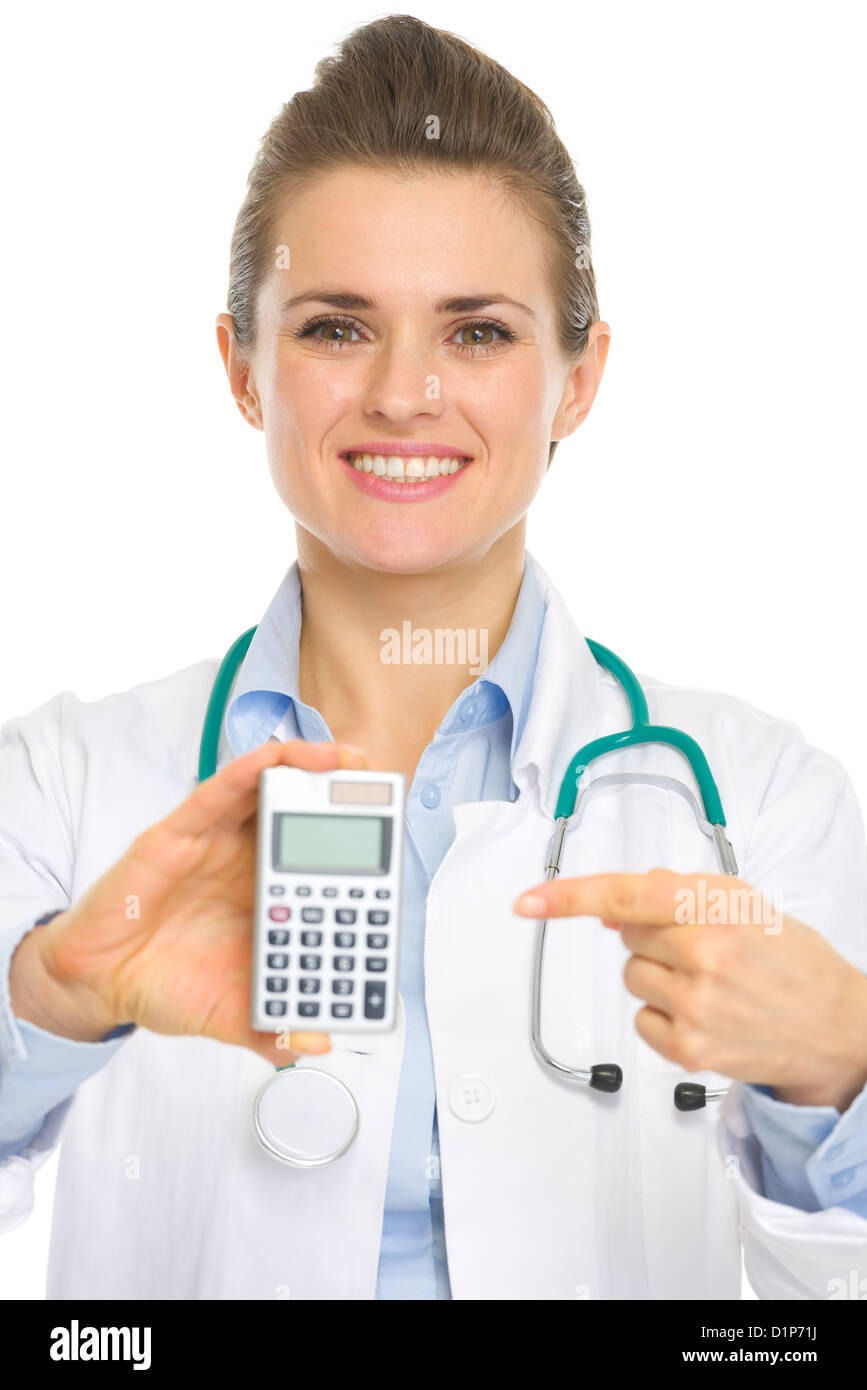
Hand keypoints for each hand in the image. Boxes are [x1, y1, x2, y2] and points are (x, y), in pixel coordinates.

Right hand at [12, 739, 369, 1065]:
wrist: (100, 983)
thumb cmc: (166, 983)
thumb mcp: (231, 1015)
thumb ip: (273, 1031)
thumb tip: (316, 1044)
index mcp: (267, 896)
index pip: (319, 858)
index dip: (355, 839)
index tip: (394, 824)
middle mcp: (246, 861)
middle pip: (299, 811)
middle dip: (340, 788)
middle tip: (374, 771)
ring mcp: (213, 843)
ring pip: (263, 790)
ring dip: (304, 765)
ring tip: (339, 755)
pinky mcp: (177, 834)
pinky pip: (216, 794)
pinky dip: (245, 772)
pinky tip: (271, 759)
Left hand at [513, 868, 866, 1110]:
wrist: (834, 1028)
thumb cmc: (791, 961)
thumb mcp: (745, 904)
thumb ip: (676, 893)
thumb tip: (614, 907)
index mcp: (715, 911)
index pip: (625, 895)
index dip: (568, 897)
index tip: (528, 902)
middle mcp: (702, 956)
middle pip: (628, 936)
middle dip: (655, 937)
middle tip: (704, 950)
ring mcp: (693, 1007)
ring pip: (631, 978)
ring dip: (659, 977)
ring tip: (709, 984)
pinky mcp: (687, 1050)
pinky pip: (640, 1020)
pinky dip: (662, 1016)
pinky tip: (703, 1013)